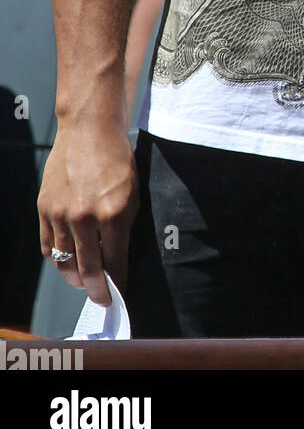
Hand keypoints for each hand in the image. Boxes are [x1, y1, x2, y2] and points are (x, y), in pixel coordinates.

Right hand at [37, 121, 139, 305]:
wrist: (89, 131)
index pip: (115, 263)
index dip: (119, 282)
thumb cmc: (117, 159)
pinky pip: (49, 246)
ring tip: (84, 282)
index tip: (121, 293)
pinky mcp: (44, 209)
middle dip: (97, 289)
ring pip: (64, 262)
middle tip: (102, 298)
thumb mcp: (133, 193)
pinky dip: (58, 259)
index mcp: (112, 215)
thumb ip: (125, 226)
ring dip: (75, 278)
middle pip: (88, 270)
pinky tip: (67, 262)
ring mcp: (61, 215)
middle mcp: (84, 218)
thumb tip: (119, 255)